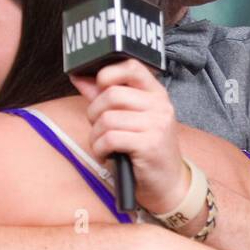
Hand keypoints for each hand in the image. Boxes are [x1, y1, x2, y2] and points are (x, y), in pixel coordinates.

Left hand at [70, 60, 190, 216]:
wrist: (168, 183)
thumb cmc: (146, 149)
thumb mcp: (130, 119)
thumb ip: (106, 96)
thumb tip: (80, 76)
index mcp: (156, 94)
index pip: (131, 66)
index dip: (107, 73)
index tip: (98, 88)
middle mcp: (160, 106)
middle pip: (111, 94)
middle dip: (94, 113)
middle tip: (99, 127)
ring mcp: (157, 125)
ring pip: (107, 119)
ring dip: (96, 135)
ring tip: (103, 145)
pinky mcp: (149, 145)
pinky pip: (110, 138)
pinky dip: (100, 149)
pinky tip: (106, 154)